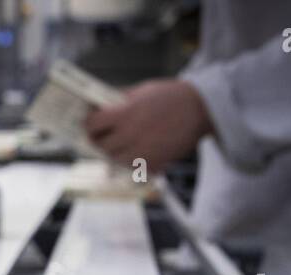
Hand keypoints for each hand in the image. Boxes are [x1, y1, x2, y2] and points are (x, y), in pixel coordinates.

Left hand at [84, 78, 213, 173]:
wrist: (200, 109)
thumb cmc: (171, 97)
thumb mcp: (141, 91)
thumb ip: (118, 101)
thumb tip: (98, 107)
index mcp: (124, 114)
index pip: (92, 125)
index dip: (90, 125)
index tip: (91, 125)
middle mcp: (129, 135)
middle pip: (101, 145)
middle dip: (100, 140)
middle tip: (104, 136)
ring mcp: (140, 152)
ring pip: (115, 159)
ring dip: (115, 152)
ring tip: (123, 143)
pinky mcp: (152, 164)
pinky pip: (133, 167)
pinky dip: (133, 161)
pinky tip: (139, 149)